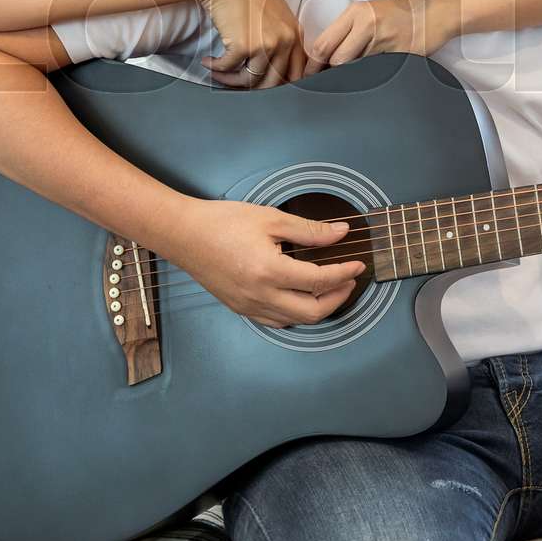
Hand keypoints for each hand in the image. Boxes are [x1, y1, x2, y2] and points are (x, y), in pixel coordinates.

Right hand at [168, 199, 368, 326]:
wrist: (183, 234)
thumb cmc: (223, 221)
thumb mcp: (271, 219)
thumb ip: (310, 230)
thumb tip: (341, 233)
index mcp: (269, 271)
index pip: (319, 281)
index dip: (344, 273)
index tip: (358, 265)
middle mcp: (260, 296)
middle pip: (311, 312)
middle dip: (337, 298)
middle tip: (349, 280)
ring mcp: (248, 306)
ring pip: (295, 321)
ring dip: (319, 308)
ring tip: (331, 288)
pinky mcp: (240, 308)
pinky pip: (275, 321)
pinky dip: (296, 314)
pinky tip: (302, 297)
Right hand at [195, 0, 310, 88]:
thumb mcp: (274, 14)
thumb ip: (281, 38)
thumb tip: (275, 69)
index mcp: (295, 32)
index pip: (296, 73)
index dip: (279, 86)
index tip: (260, 87)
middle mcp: (286, 39)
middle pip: (274, 83)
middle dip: (253, 89)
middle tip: (236, 83)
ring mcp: (267, 43)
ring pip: (251, 80)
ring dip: (230, 80)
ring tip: (218, 73)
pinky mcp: (245, 45)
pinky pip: (229, 68)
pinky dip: (216, 68)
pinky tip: (209, 62)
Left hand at [306, 0, 453, 70]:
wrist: (435, 11)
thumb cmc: (399, 14)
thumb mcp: (368, 13)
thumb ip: (347, 32)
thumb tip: (323, 60)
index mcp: (355, 13)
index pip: (322, 45)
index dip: (312, 67)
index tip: (310, 78)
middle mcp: (368, 23)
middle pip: (337, 61)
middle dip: (332, 75)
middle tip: (332, 84)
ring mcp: (387, 39)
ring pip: (358, 70)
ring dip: (357, 77)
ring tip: (363, 75)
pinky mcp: (403, 53)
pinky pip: (380, 73)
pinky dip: (377, 77)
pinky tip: (382, 74)